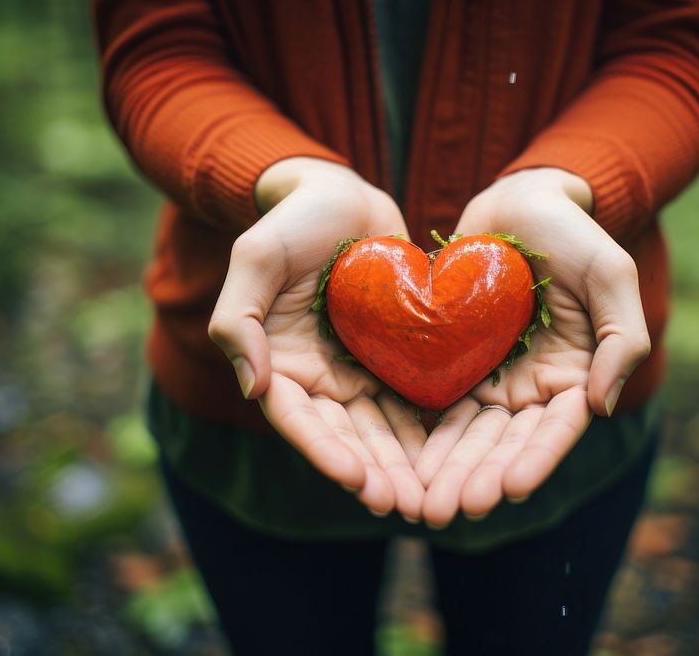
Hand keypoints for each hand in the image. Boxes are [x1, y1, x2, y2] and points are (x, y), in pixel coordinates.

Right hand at [208, 158, 426, 518]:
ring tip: (433, 495)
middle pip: (346, 436)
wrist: (342, 195)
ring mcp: (358, 369)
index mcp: (278, 363)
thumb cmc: (293, 220)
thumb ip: (240, 318)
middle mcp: (318, 377)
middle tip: (406, 505)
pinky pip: (413, 397)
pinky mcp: (395, 356)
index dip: (326, 452)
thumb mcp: (256, 257)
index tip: (356, 480)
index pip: (299, 420)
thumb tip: (250, 388)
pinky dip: (430, 428)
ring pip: (383, 428)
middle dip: (375, 473)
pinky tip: (458, 453)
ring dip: (406, 464)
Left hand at [416, 168, 650, 526]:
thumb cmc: (573, 233)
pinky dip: (424, 433)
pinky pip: (440, 402)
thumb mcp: (611, 274)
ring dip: (447, 469)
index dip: (533, 461)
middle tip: (447, 511)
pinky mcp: (458, 361)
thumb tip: (599, 407)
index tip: (508, 489)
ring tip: (422, 502)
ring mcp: (495, 376)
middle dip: (477, 479)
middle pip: (505, 443)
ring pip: (469, 434)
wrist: (520, 201)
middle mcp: (535, 386)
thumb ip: (622, 339)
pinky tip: (402, 460)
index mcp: (577, 374)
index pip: (555, 429)